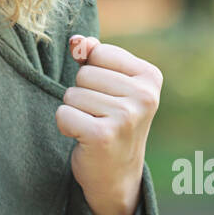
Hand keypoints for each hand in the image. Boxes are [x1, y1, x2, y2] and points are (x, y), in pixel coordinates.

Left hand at [57, 35, 162, 214]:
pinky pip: (63, 114)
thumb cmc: (111, 120)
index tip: (109, 96)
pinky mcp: (102, 135)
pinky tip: (84, 139)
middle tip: (100, 116)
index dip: (93, 72)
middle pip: (84, 74)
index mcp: (150, 77)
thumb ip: (94, 56)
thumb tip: (77, 41)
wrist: (116, 174)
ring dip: (75, 111)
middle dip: (82, 94)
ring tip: (94, 126)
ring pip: (72, 94)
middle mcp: (144, 96)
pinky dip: (66, 126)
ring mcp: (125, 117)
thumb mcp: (110, 84)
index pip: (99, 52)